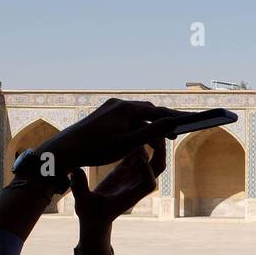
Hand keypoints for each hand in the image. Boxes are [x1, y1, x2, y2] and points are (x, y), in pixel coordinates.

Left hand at [38, 99, 185, 174]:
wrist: (65, 150)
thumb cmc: (96, 149)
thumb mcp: (127, 144)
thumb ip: (151, 132)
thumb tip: (173, 123)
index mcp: (125, 108)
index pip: (157, 111)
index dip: (174, 118)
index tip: (190, 121)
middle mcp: (118, 104)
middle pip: (148, 111)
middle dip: (162, 122)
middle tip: (176, 133)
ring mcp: (110, 109)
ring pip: (137, 117)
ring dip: (149, 127)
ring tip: (160, 140)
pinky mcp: (104, 116)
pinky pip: (126, 120)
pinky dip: (136, 129)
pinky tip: (140, 140)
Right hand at [71, 136, 166, 225]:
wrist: (94, 218)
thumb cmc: (90, 214)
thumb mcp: (83, 202)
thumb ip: (80, 188)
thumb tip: (76, 170)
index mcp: (131, 194)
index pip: (148, 183)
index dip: (147, 170)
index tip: (138, 158)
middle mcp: (136, 184)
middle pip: (157, 168)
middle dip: (160, 152)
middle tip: (156, 133)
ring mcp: (132, 177)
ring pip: (150, 159)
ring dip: (150, 144)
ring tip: (143, 127)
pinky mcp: (125, 172)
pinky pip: (137, 156)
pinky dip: (137, 144)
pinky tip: (130, 131)